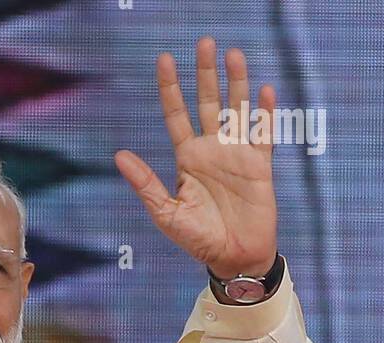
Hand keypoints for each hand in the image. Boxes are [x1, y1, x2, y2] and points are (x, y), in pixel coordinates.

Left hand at [115, 36, 277, 277]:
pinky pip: (263, 133)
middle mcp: (212, 150)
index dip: (171, 88)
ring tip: (233, 54)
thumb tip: (119, 155)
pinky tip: (264, 92)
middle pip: (207, 102)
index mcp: (188, 159)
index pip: (177, 115)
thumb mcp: (166, 213)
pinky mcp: (260, 165)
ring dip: (235, 82)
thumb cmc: (199, 239)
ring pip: (236, 109)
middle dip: (205, 73)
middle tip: (204, 43)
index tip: (165, 60)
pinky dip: (265, 113)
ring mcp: (237, 154)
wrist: (233, 258)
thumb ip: (145, 184)